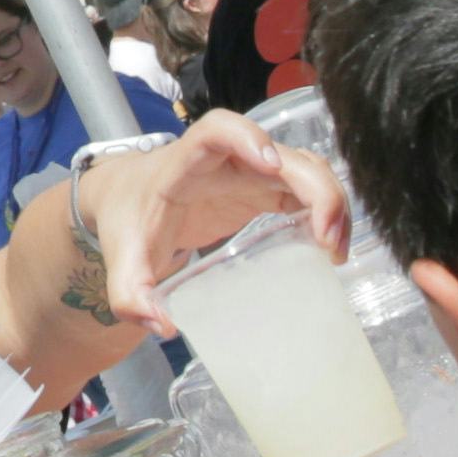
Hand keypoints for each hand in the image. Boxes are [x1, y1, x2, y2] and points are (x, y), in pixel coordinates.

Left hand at [74, 111, 347, 323]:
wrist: (129, 197)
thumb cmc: (130, 219)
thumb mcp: (122, 259)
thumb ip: (128, 294)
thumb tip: (162, 326)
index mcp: (183, 163)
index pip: (216, 129)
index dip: (247, 137)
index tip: (272, 165)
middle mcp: (224, 158)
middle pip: (281, 152)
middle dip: (314, 186)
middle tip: (328, 239)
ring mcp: (250, 169)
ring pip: (303, 166)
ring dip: (330, 200)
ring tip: (335, 251)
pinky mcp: (264, 187)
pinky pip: (306, 187)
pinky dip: (326, 211)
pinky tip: (330, 248)